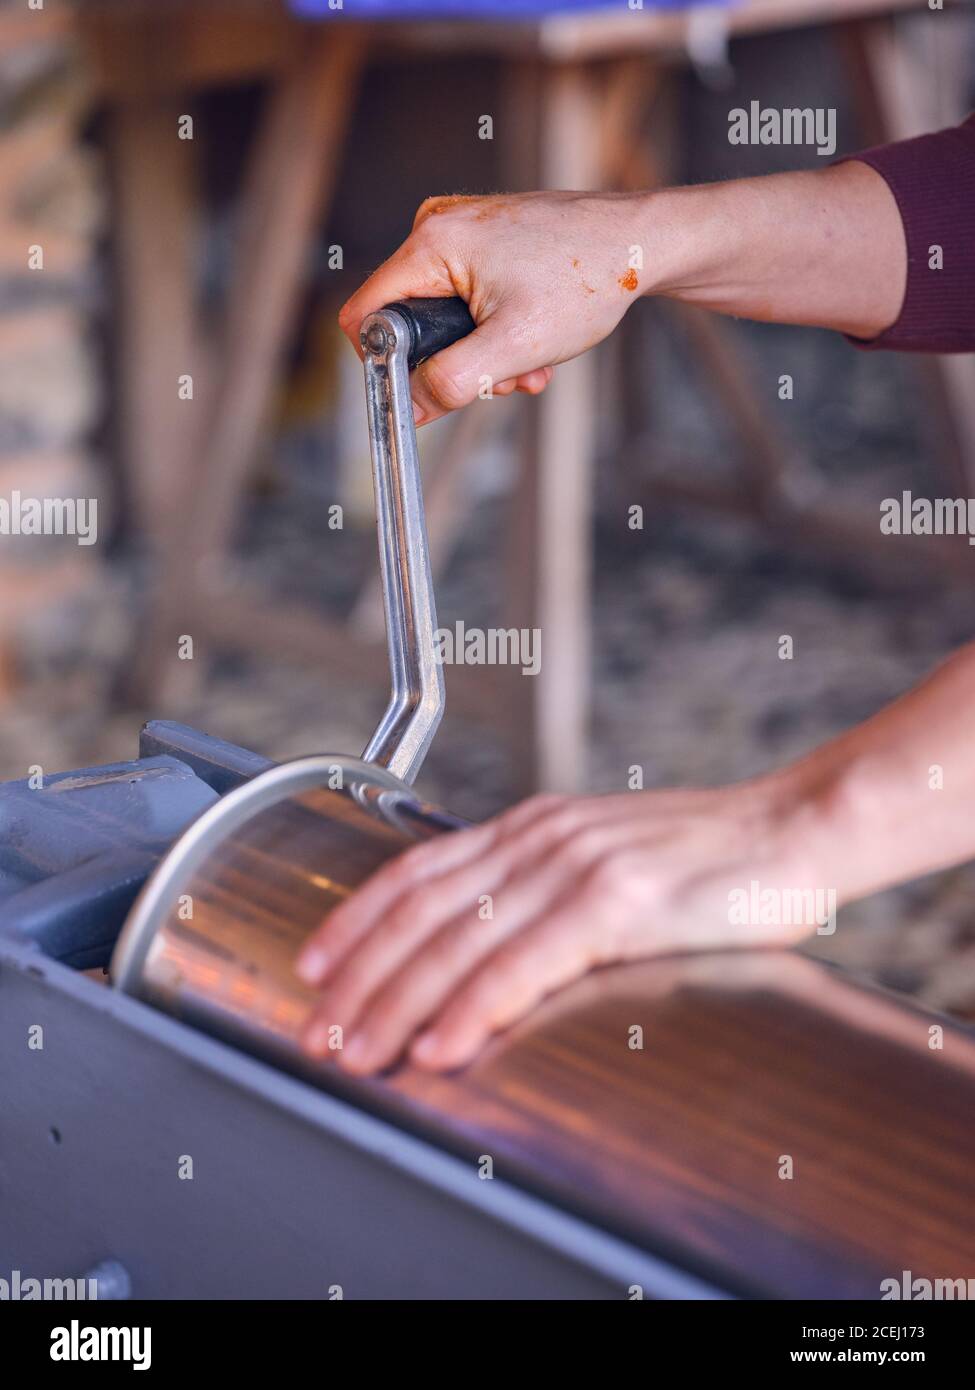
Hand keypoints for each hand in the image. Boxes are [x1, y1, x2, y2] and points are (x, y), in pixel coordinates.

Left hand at [296, 774, 833, 1074]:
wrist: (792, 830)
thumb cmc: (709, 856)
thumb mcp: (605, 853)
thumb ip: (543, 885)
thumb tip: (487, 942)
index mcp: (531, 826)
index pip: (417, 871)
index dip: (355, 919)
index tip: (313, 964)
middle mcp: (537, 838)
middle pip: (419, 912)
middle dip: (357, 978)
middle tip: (316, 1031)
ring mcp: (573, 867)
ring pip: (456, 942)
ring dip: (395, 1003)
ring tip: (357, 1052)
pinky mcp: (615, 903)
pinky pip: (522, 965)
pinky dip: (472, 1008)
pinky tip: (440, 1045)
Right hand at [338, 191, 647, 423]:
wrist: (642, 244)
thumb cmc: (588, 280)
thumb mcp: (513, 346)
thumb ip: (452, 380)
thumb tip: (410, 408)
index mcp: (431, 242)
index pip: (365, 316)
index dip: (385, 364)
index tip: (424, 393)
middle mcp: (436, 226)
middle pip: (408, 321)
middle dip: (453, 363)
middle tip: (504, 378)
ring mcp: (461, 230)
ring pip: (442, 318)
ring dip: (482, 355)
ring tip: (530, 362)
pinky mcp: (483, 240)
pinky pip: (466, 301)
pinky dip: (495, 332)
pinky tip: (534, 343)